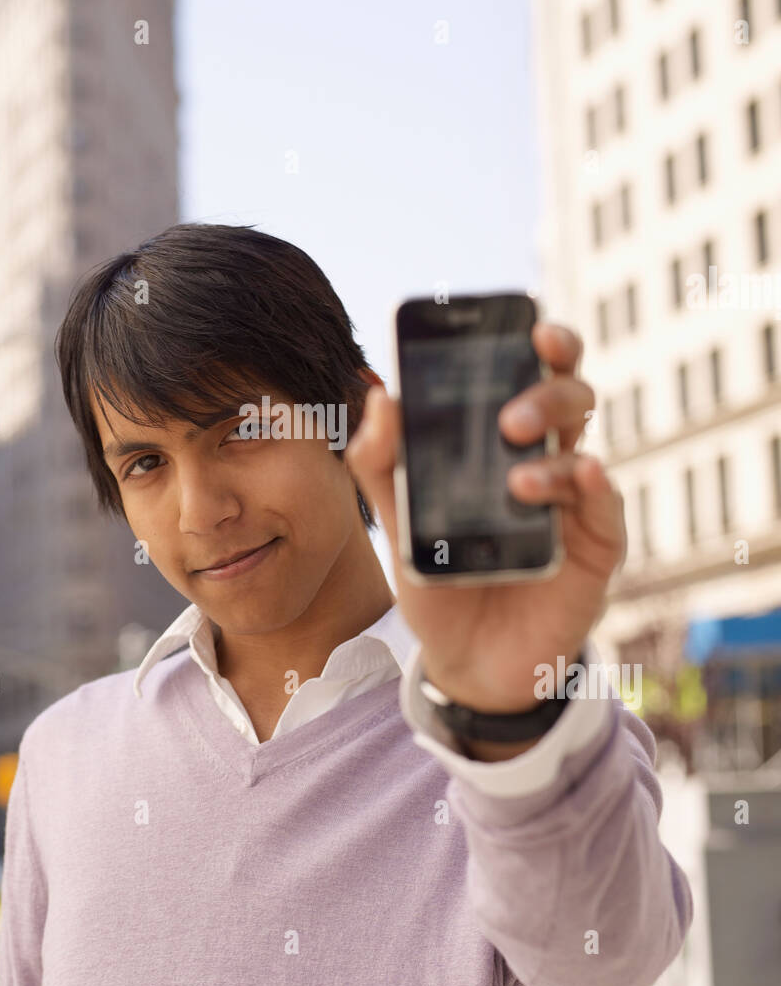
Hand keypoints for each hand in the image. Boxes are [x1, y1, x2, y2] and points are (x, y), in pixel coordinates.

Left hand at [344, 322, 625, 711]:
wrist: (467, 662)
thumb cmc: (441, 581)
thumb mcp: (399, 523)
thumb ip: (382, 465)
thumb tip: (380, 396)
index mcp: (504, 444)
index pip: (530, 374)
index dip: (539, 342)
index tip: (527, 323)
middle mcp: (547, 461)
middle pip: (569, 395)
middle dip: (547, 386)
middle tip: (509, 415)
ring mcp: (575, 502)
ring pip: (585, 443)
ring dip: (554, 445)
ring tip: (516, 471)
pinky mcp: (596, 547)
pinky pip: (605, 504)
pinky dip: (593, 485)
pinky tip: (577, 478)